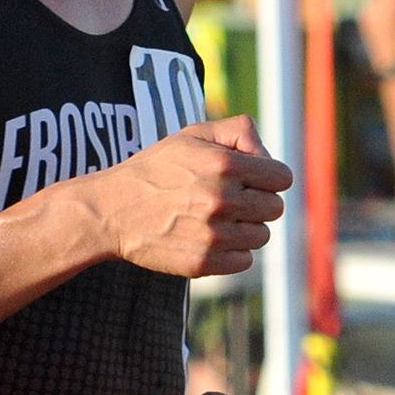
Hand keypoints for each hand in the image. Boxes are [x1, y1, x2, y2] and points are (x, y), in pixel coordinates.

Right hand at [87, 115, 292, 277]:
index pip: (282, 178)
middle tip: (229, 198)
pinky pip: (244, 260)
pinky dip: (232, 251)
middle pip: (275, 208)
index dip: (268, 176)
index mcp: (225, 165)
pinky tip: (208, 238)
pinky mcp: (204, 263)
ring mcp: (213, 235)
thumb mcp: (193, 134)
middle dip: (257, 201)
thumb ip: (238, 131)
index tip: (250, 179)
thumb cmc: (157, 168)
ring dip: (244, 228)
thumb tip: (267, 156)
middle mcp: (222, 200)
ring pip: (261, 236)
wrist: (112, 210)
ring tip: (215, 218)